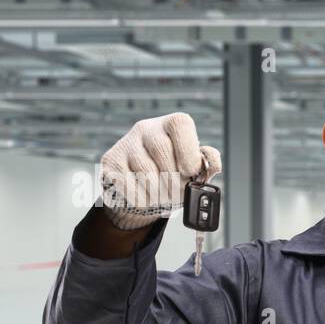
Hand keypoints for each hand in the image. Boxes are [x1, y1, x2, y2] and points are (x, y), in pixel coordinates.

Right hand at [99, 112, 221, 230]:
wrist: (142, 185)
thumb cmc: (173, 171)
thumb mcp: (193, 166)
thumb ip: (206, 163)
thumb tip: (214, 164)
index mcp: (171, 124)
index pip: (180, 125)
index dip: (187, 150)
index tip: (190, 172)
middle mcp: (146, 129)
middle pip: (161, 150)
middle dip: (174, 179)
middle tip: (178, 192)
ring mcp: (126, 144)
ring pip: (146, 172)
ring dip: (160, 192)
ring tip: (164, 195)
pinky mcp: (110, 162)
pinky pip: (129, 186)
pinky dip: (143, 199)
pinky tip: (147, 196)